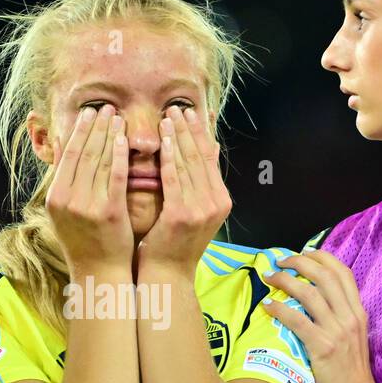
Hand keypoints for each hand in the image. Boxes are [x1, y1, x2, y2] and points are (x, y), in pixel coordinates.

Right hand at [46, 104, 133, 274]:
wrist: (99, 273)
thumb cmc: (85, 241)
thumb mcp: (65, 211)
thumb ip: (63, 178)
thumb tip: (59, 143)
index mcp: (55, 197)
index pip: (67, 155)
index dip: (79, 130)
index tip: (90, 113)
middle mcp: (67, 199)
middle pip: (83, 153)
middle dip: (95, 126)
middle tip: (106, 106)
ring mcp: (87, 206)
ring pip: (99, 160)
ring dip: (109, 134)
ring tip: (117, 116)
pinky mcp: (109, 212)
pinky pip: (115, 176)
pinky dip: (120, 155)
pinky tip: (126, 140)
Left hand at [136, 106, 231, 275]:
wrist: (167, 275)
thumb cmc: (174, 243)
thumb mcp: (193, 209)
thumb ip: (199, 181)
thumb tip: (210, 146)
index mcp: (221, 200)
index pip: (211, 158)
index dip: (200, 133)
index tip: (191, 112)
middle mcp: (216, 203)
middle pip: (201, 157)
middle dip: (188, 129)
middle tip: (177, 107)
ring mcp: (201, 209)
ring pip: (188, 163)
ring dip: (177, 137)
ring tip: (167, 116)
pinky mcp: (182, 215)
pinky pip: (173, 178)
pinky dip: (167, 156)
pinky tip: (160, 140)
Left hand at [263, 250, 381, 382]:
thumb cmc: (350, 373)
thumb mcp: (352, 338)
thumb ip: (338, 317)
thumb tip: (312, 299)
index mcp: (358, 312)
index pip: (342, 273)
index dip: (321, 258)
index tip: (302, 254)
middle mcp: (350, 317)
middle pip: (324, 276)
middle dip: (299, 262)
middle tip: (280, 261)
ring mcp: (337, 332)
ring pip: (309, 293)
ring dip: (285, 280)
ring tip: (269, 278)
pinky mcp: (323, 347)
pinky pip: (297, 320)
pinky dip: (279, 309)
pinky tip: (267, 306)